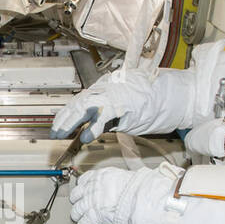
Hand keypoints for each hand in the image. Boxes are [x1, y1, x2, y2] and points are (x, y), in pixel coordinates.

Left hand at [50, 70, 182, 142]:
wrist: (170, 94)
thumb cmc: (149, 100)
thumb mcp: (122, 105)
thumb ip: (105, 113)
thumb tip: (88, 125)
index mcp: (105, 86)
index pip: (79, 100)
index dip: (66, 114)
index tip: (57, 125)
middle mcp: (106, 87)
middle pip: (78, 102)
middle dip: (64, 118)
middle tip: (55, 133)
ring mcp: (114, 94)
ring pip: (85, 105)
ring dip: (71, 121)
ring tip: (62, 133)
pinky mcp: (123, 104)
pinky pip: (103, 116)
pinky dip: (93, 127)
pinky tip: (85, 136)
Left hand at [69, 163, 181, 223]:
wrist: (138, 198)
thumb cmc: (136, 188)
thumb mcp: (123, 177)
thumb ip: (113, 181)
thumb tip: (115, 185)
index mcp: (99, 176)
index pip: (83, 180)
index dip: (82, 188)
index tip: (83, 190)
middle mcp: (92, 188)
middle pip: (75, 196)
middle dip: (78, 201)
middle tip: (81, 206)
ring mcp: (90, 203)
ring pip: (76, 211)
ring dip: (78, 216)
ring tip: (80, 219)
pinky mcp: (92, 217)